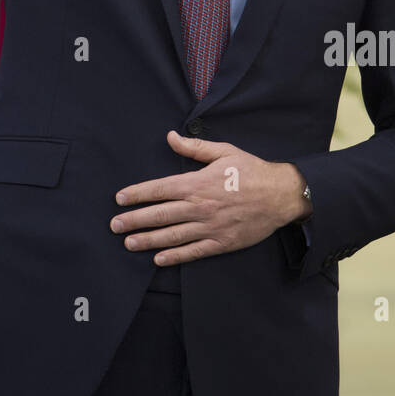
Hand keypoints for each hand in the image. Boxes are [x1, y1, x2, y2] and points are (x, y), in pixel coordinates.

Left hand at [109, 130, 309, 265]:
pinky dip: (175, 256)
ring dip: (148, 240)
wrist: (280, 195)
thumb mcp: (223, 151)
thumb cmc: (251, 171)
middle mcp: (200, 207)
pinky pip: (193, 251)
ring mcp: (210, 227)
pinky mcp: (221, 243)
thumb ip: (194, 147)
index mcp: (197, 183)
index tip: (120, 199)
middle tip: (114, 225)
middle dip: (135, 220)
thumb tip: (170, 136)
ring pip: (173, 235)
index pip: (160, 189)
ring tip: (128, 243)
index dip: (138, 194)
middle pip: (160, 214)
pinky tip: (158, 259)